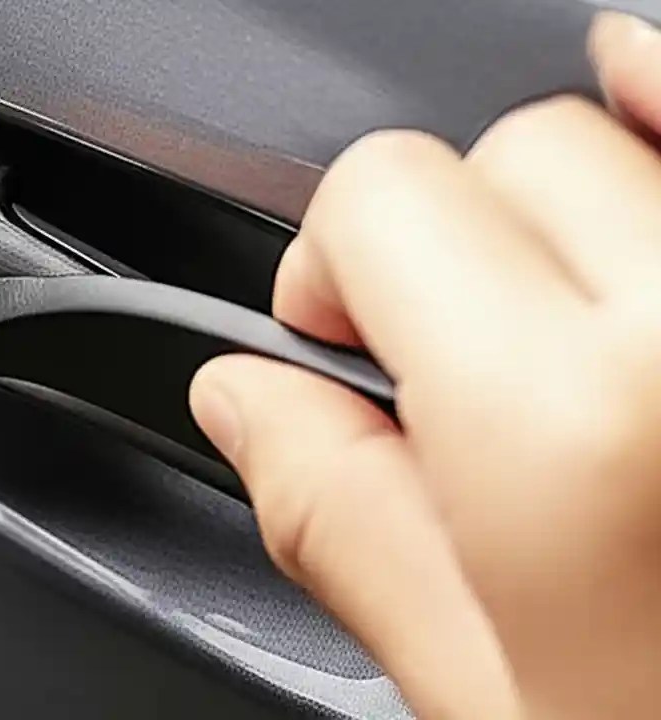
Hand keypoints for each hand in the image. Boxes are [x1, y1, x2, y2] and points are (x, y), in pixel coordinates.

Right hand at [192, 11, 660, 719]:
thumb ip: (345, 522)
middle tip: (490, 368)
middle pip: (513, 147)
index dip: (333, 267)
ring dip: (593, 211)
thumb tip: (244, 401)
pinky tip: (651, 110)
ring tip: (613, 333)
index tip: (351, 335)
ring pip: (645, 116)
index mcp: (575, 433)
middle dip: (461, 245)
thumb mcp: (496, 700)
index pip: (380, 198)